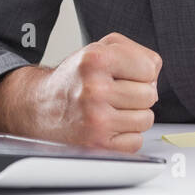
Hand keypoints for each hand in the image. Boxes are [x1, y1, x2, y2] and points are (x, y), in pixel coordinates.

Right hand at [0, 32, 160, 152]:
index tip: (125, 74)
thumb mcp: (98, 49)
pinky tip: (108, 126)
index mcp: (95, 60)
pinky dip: (125, 136)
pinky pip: (136, 141)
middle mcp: (94, 90)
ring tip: (111, 109)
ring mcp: (96, 120)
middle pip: (150, 95)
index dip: (141, 71)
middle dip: (137, 94)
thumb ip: (134, 51)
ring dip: (132, 116)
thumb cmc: (74, 79)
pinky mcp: (97, 145)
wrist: (38, 107)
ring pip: (146, 119)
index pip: (150, 67)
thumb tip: (155, 72)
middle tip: (116, 93)